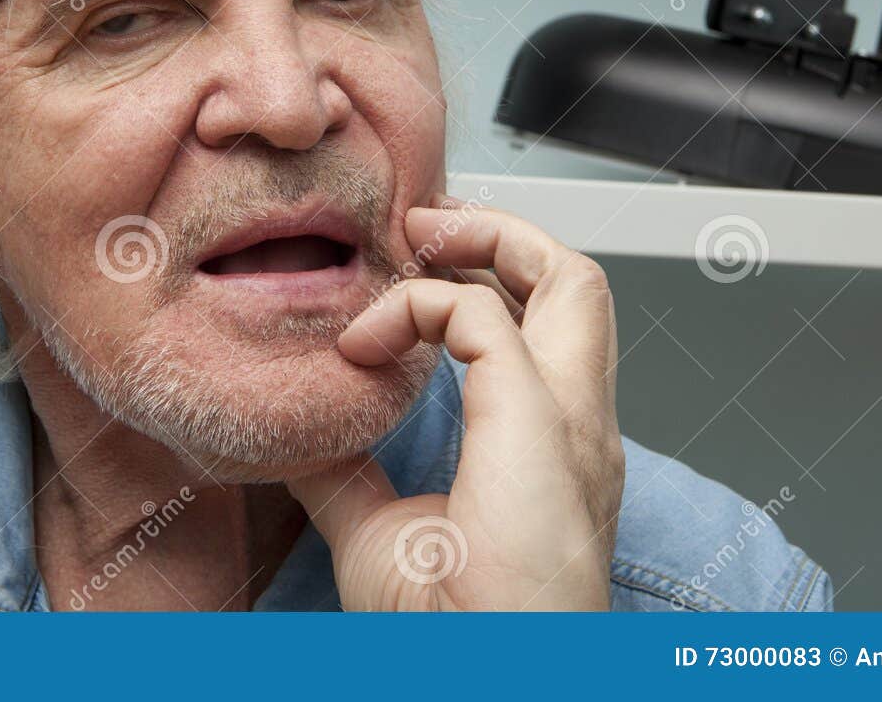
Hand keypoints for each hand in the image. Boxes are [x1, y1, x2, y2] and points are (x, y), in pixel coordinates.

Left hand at [287, 195, 623, 609]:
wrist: (484, 676)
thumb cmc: (451, 631)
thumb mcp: (381, 533)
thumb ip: (348, 477)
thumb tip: (300, 435)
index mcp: (553, 446)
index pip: (550, 328)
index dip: (490, 281)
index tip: (412, 271)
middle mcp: (577, 423)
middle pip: (580, 284)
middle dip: (505, 234)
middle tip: (427, 225)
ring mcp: (569, 420)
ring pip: (571, 277)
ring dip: (489, 240)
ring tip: (420, 237)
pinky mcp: (536, 420)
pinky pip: (482, 316)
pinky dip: (419, 305)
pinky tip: (366, 342)